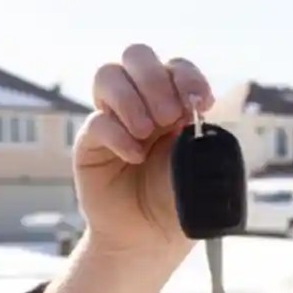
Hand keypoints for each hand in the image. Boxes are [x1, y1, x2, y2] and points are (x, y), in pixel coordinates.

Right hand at [73, 44, 214, 254]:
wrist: (149, 237)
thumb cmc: (178, 200)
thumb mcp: (200, 167)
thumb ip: (201, 136)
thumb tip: (197, 111)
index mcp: (173, 102)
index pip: (175, 66)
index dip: (187, 76)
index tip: (200, 103)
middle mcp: (141, 103)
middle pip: (136, 55)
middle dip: (154, 80)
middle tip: (168, 117)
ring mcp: (113, 118)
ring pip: (108, 74)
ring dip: (131, 100)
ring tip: (146, 133)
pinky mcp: (90, 142)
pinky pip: (97, 121)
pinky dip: (118, 135)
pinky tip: (134, 156)